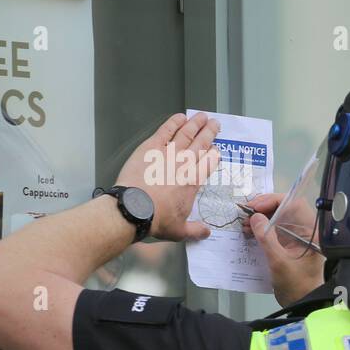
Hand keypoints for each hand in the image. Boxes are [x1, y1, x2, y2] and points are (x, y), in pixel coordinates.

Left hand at [114, 112, 219, 240]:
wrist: (133, 209)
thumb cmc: (157, 219)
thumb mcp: (180, 230)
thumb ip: (195, 230)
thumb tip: (206, 232)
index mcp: (194, 182)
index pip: (209, 162)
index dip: (214, 153)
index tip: (216, 149)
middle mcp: (185, 165)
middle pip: (201, 143)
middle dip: (210, 132)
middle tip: (215, 124)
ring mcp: (167, 154)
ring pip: (186, 133)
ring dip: (196, 123)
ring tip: (202, 116)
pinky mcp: (150, 148)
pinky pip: (165, 131)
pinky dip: (173, 123)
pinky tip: (179, 117)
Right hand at [242, 192, 327, 307]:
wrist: (302, 303)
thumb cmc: (295, 285)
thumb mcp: (279, 262)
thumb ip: (267, 238)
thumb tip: (255, 218)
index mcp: (310, 232)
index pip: (294, 204)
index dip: (273, 201)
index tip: (255, 207)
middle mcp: (305, 230)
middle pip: (284, 209)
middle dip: (263, 208)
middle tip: (245, 214)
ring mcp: (296, 237)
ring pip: (277, 218)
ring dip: (260, 218)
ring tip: (244, 223)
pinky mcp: (288, 244)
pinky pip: (274, 229)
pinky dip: (261, 228)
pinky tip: (248, 231)